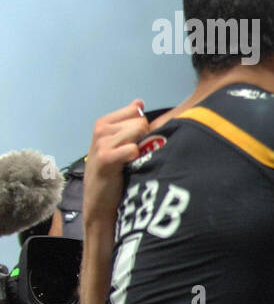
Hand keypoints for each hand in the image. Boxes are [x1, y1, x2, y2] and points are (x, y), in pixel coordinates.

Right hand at [84, 100, 148, 224]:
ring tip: (131, 162)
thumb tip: (139, 102)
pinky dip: (136, 157)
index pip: (136, 111)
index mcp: (104, 122)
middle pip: (141, 122)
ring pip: (138, 132)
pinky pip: (132, 148)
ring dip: (141, 148)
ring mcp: (102, 143)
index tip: (137, 143)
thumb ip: (128, 122)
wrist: (99, 201)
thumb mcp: (117, 143)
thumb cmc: (113, 171)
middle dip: (145, 138)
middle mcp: (101, 129)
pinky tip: (129, 165)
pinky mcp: (105, 158)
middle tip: (134, 156)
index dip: (144, 127)